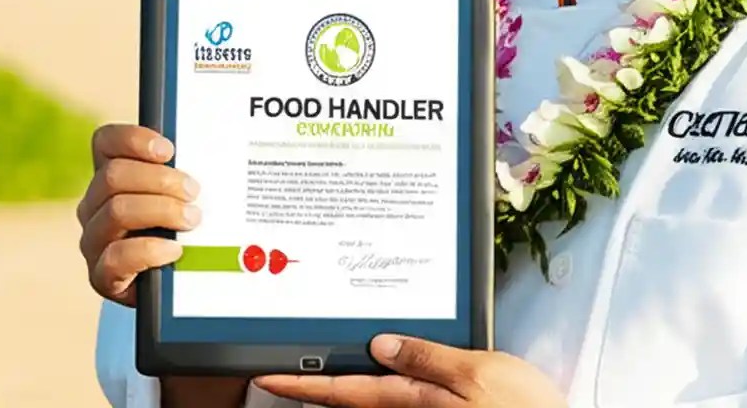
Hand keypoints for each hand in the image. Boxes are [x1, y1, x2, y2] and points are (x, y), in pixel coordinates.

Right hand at [76, 123, 199, 306]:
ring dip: (162, 211)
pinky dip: (150, 250)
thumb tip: (215, 149)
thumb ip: (185, 174)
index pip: (105, 143)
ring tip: (192, 220)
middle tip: (194, 192)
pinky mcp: (101, 275)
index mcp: (111, 178)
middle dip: (161, 180)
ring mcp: (94, 240)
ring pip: (116, 210)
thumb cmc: (182, 231)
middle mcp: (94, 205)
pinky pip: (117, 256)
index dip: (133, 139)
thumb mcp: (183, 197)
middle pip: (113, 175)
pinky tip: (174, 251)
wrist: (174, 284)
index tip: (169, 151)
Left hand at [253, 335, 566, 407]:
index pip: (346, 393)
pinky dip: (383, 391)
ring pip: (377, 405)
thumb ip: (429, 359)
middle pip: (354, 402)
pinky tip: (382, 374)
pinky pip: (402, 405)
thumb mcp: (481, 372)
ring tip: (322, 372)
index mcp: (416, 404)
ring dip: (349, 391)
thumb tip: (381, 346)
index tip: (265, 378)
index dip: (304, 385)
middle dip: (319, 388)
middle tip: (281, 375)